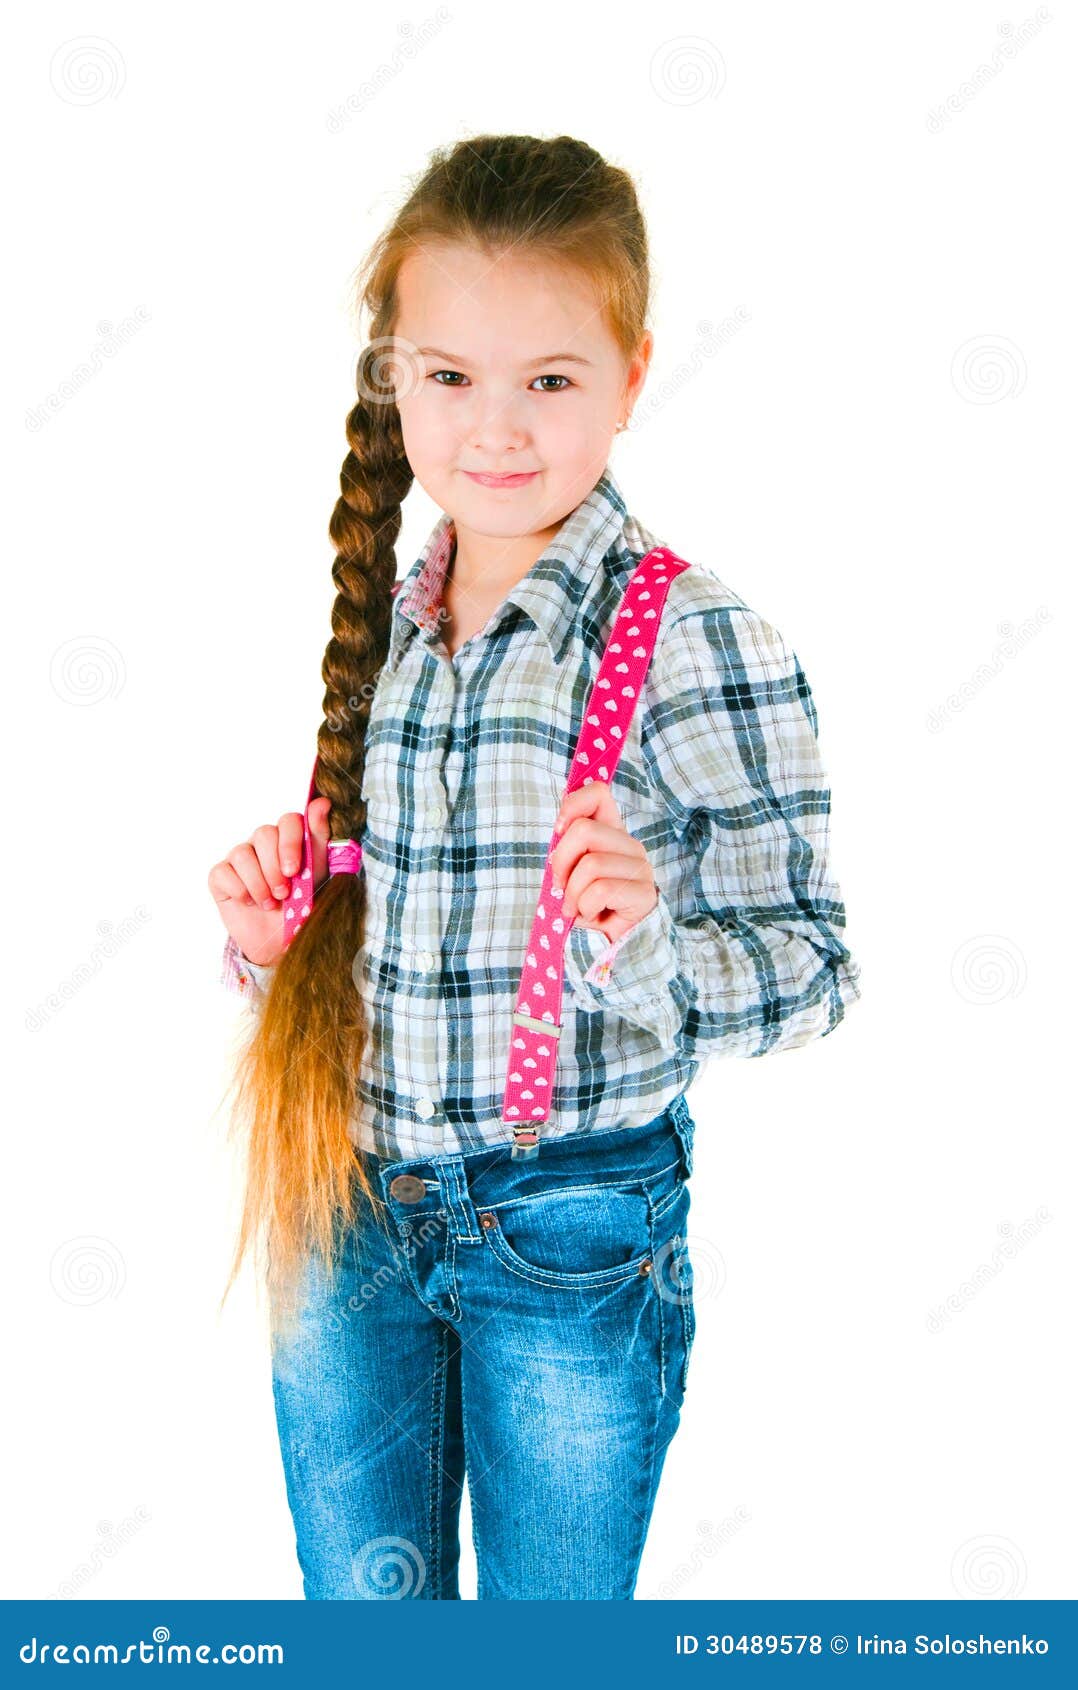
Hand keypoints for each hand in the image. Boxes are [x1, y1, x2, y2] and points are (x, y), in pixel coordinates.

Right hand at [207, 799, 331, 966]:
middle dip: (275, 868)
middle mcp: (262, 843)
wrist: (281, 939)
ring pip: (242, 853)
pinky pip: (222, 872)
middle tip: (284, 892)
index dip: (290, 843)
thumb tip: (322, 803)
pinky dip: (239, 890)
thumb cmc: (300, 903)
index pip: (288, 821)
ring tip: (270, 903)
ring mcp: (240, 857)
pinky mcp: (220, 875)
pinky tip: (250, 903)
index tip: (294, 871)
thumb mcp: (316, 872)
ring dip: (259, 884)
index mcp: (288, 838)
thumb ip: (319, 837)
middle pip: (264, 834)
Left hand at [548, 782, 657, 944]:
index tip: (559, 829)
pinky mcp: (644, 893)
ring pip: (590, 865)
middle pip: (583, 830)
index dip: (573, 804)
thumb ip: (567, 849)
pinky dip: (586, 908)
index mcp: (611, 833)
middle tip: (561, 887)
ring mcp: (640, 868)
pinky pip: (601, 891)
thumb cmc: (588, 906)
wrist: (613, 944)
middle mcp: (630, 845)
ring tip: (577, 908)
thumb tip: (558, 827)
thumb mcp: (571, 872)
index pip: (599, 793)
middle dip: (561, 863)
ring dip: (573, 894)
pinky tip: (593, 916)